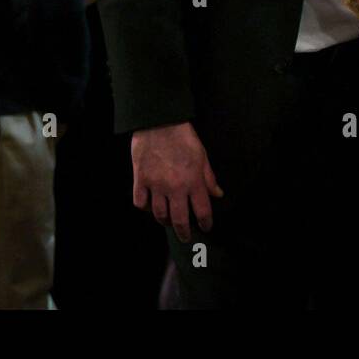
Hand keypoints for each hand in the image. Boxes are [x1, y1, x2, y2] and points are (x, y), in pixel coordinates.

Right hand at [131, 121, 222, 242]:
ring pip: (159, 215)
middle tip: (186, 237)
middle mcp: (175, 187)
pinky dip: (145, 208)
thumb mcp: (202, 155)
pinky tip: (150, 206)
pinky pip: (141, 203)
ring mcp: (156, 185)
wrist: (159, 121)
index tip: (206, 228)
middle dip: (184, 233)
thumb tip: (218, 194)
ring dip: (165, 221)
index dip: (205, 223)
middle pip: (180, 220)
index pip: (202, 211)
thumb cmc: (183, 137)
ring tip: (168, 221)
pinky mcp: (140, 180)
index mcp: (193, 181)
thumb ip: (209, 178)